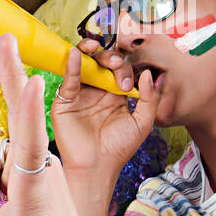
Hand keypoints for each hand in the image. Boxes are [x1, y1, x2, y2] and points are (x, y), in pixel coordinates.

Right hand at [51, 44, 161, 181]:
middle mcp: (97, 91)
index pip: (120, 68)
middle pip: (102, 61)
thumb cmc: (119, 150)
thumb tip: (148, 72)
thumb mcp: (143, 122)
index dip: (126, 66)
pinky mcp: (65, 102)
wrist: (97, 168)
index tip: (129, 84)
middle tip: (118, 65)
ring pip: (84, 64)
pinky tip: (77, 54)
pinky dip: (72, 65)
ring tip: (96, 47)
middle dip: (111, 57)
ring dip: (90, 50)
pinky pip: (68, 79)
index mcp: (115, 94)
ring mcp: (80, 95)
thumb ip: (151, 97)